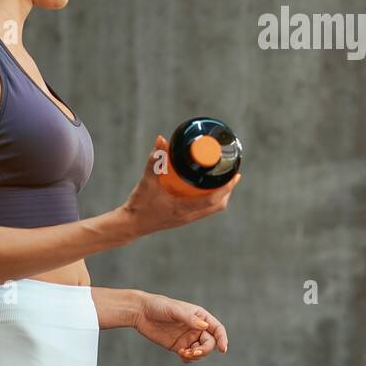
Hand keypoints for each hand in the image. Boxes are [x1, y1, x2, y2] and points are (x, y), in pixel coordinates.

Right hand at [121, 135, 241, 238]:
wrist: (130, 225)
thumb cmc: (138, 204)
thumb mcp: (146, 181)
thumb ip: (154, 160)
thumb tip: (161, 140)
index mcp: (183, 209)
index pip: (213, 199)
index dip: (227, 187)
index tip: (235, 174)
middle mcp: (188, 216)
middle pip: (218, 205)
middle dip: (228, 189)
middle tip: (232, 173)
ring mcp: (186, 219)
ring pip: (212, 208)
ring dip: (221, 195)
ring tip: (224, 179)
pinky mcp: (183, 219)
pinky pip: (204, 210)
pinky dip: (211, 199)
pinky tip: (208, 188)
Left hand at [133, 293, 228, 362]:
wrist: (141, 313)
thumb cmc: (159, 306)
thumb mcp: (175, 310)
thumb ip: (190, 318)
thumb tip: (205, 326)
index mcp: (200, 316)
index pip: (216, 329)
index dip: (222, 338)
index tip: (223, 349)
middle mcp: (196, 328)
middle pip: (210, 343)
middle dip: (205, 350)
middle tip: (193, 352)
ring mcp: (188, 338)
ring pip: (201, 351)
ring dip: (196, 355)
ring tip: (183, 353)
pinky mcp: (178, 346)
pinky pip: (189, 356)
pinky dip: (188, 358)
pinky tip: (181, 354)